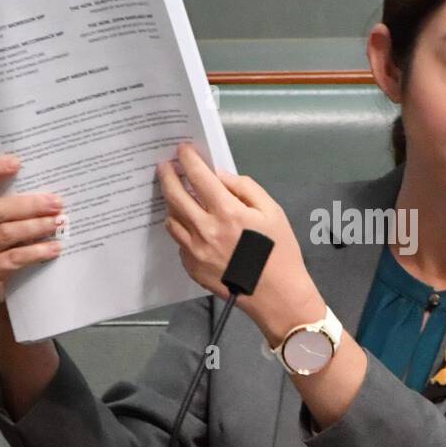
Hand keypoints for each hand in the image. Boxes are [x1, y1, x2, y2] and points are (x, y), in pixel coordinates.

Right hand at [0, 154, 64, 304]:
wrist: (3, 289)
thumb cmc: (7, 245)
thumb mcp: (6, 221)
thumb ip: (16, 204)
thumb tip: (50, 187)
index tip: (18, 162)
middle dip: (31, 205)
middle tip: (57, 203)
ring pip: (6, 233)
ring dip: (36, 227)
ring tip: (59, 223)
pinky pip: (13, 258)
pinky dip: (36, 252)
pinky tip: (54, 248)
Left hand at [158, 142, 320, 343]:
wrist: (277, 296)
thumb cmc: (280, 252)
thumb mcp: (272, 212)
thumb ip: (245, 188)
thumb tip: (220, 177)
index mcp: (227, 212)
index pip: (199, 177)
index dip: (188, 159)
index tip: (182, 150)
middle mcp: (205, 230)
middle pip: (175, 195)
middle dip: (168, 176)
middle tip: (166, 167)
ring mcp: (195, 251)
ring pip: (171, 219)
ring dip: (171, 203)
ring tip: (176, 195)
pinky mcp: (192, 268)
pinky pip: (179, 242)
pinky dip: (182, 229)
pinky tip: (191, 226)